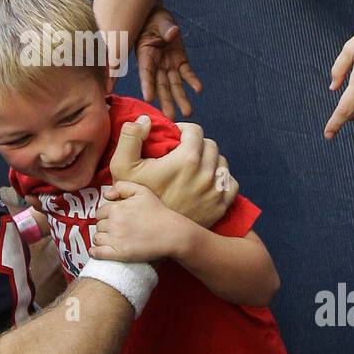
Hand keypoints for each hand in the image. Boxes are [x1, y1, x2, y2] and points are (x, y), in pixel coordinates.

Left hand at [92, 182, 186, 262]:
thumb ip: (122, 187)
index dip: (106, 216)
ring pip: (97, 238)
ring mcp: (116, 239)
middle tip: (116, 230)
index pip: (100, 212)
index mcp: (116, 208)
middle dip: (105, 227)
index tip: (114, 220)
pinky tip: (97, 251)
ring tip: (111, 239)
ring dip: (101, 238)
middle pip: (98, 225)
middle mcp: (114, 223)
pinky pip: (98, 253)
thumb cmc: (158, 212)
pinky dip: (95, 252)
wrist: (171, 233)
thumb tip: (106, 195)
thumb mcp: (142, 191)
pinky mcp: (119, 253)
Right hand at [109, 114, 236, 227]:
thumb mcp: (123, 167)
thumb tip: (145, 119)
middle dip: (197, 144)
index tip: (175, 138)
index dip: (183, 130)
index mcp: (187, 159)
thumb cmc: (139, 199)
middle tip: (183, 153)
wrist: (155, 234)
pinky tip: (207, 182)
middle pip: (210, 145)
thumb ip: (130, 137)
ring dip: (210, 160)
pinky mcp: (221, 205)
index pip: (195, 130)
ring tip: (195, 167)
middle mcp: (206, 172)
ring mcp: (216, 190)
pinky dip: (221, 179)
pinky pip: (230, 183)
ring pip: (221, 162)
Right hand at [136, 3, 202, 118]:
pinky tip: (198, 89)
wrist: (158, 18)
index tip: (148, 99)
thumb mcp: (158, 22)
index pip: (145, 73)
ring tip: (188, 112)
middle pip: (161, 85)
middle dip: (166, 101)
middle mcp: (156, 64)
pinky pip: (187, 73)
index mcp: (145, 56)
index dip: (147, 85)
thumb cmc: (154, 20)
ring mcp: (168, 65)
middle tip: (171, 117)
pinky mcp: (180, 61)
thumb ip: (165, 28)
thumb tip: (173, 33)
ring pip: (174, 84)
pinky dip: (193, 80)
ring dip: (180, 98)